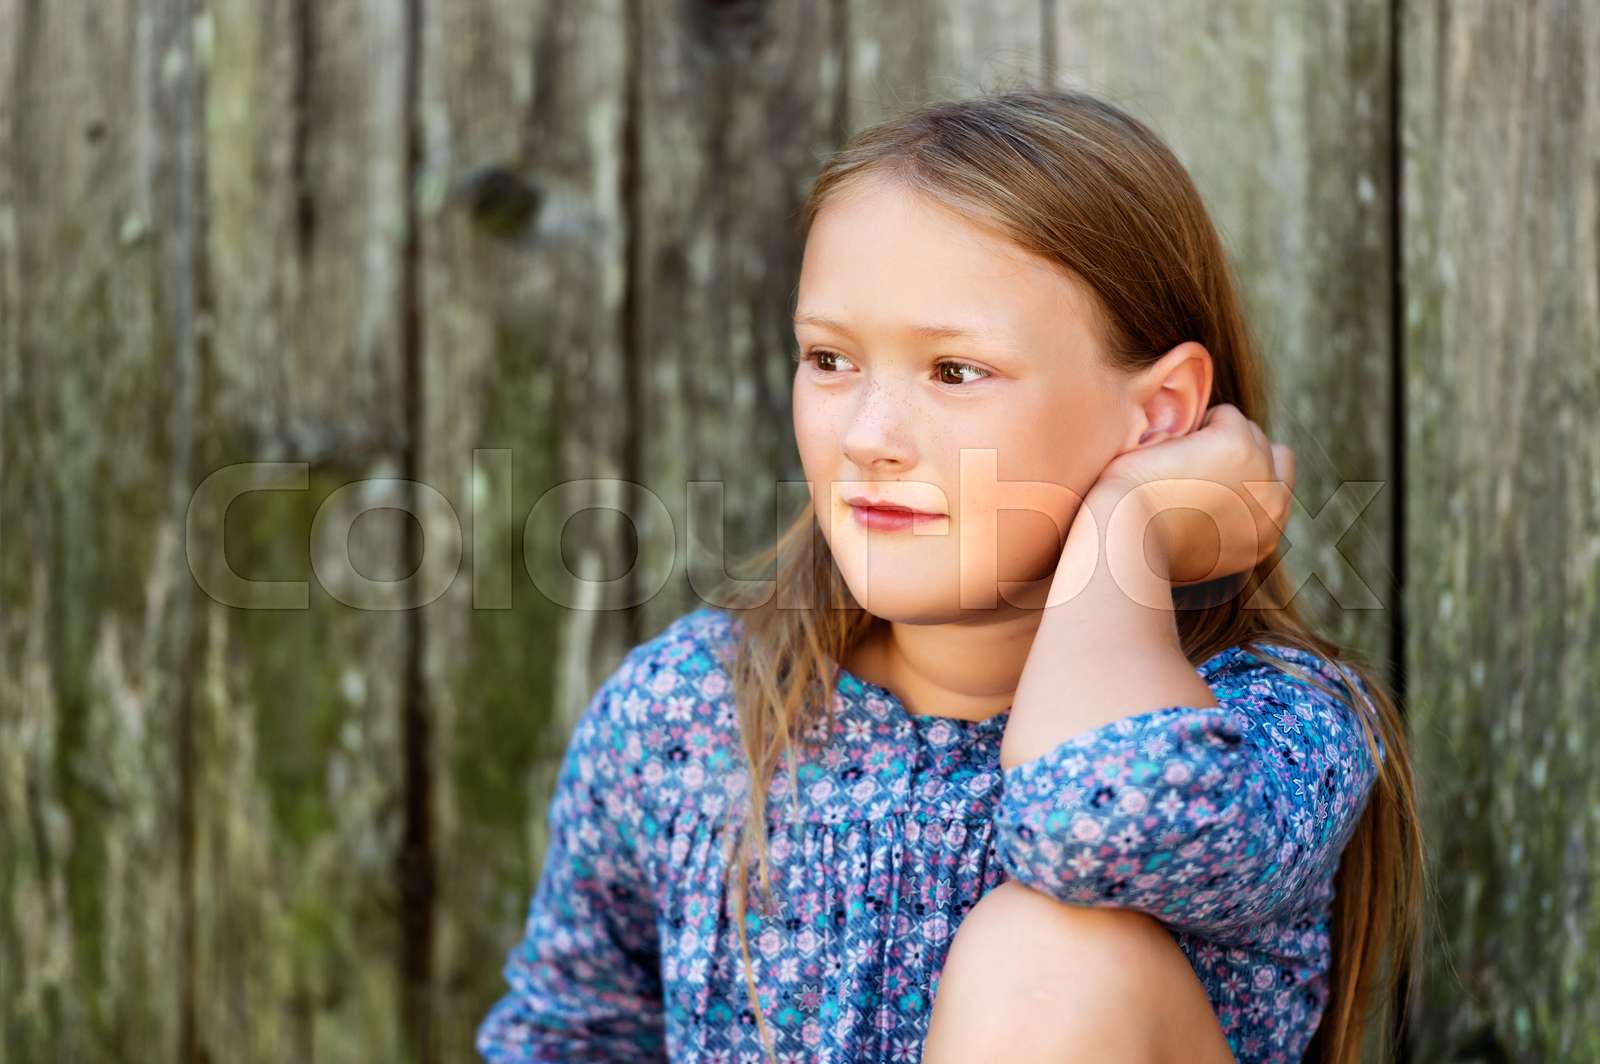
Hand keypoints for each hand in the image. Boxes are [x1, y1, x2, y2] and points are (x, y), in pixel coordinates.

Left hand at [1083, 404, 1295, 585]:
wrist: (1124, 537)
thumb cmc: (1141, 544)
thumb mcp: (1193, 547)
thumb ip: (1219, 525)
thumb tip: (1217, 503)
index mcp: (1265, 540)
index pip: (1276, 489)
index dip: (1239, 476)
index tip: (1198, 484)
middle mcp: (1273, 509)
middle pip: (1269, 454)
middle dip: (1229, 453)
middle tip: (1182, 471)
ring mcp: (1260, 475)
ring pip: (1249, 432)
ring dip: (1212, 438)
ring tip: (1172, 465)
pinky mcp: (1237, 445)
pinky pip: (1225, 415)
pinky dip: (1194, 425)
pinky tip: (1167, 451)